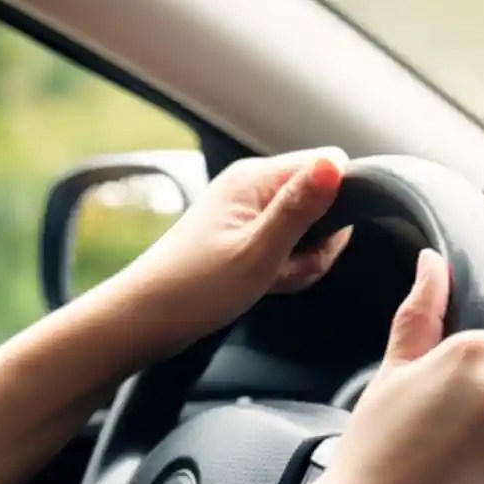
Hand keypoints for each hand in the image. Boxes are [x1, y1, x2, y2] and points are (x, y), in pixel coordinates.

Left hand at [117, 147, 351, 352]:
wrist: (146, 319)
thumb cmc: (193, 289)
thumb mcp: (257, 251)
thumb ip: (299, 208)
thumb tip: (334, 165)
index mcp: (255, 178)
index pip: (329, 164)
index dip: (336, 204)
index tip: (313, 240)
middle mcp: (252, 187)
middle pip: (322, 201)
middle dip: (318, 243)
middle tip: (283, 267)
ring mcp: (249, 212)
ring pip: (308, 230)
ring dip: (301, 262)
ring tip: (269, 279)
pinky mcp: (246, 236)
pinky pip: (288, 248)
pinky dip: (284, 270)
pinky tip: (264, 283)